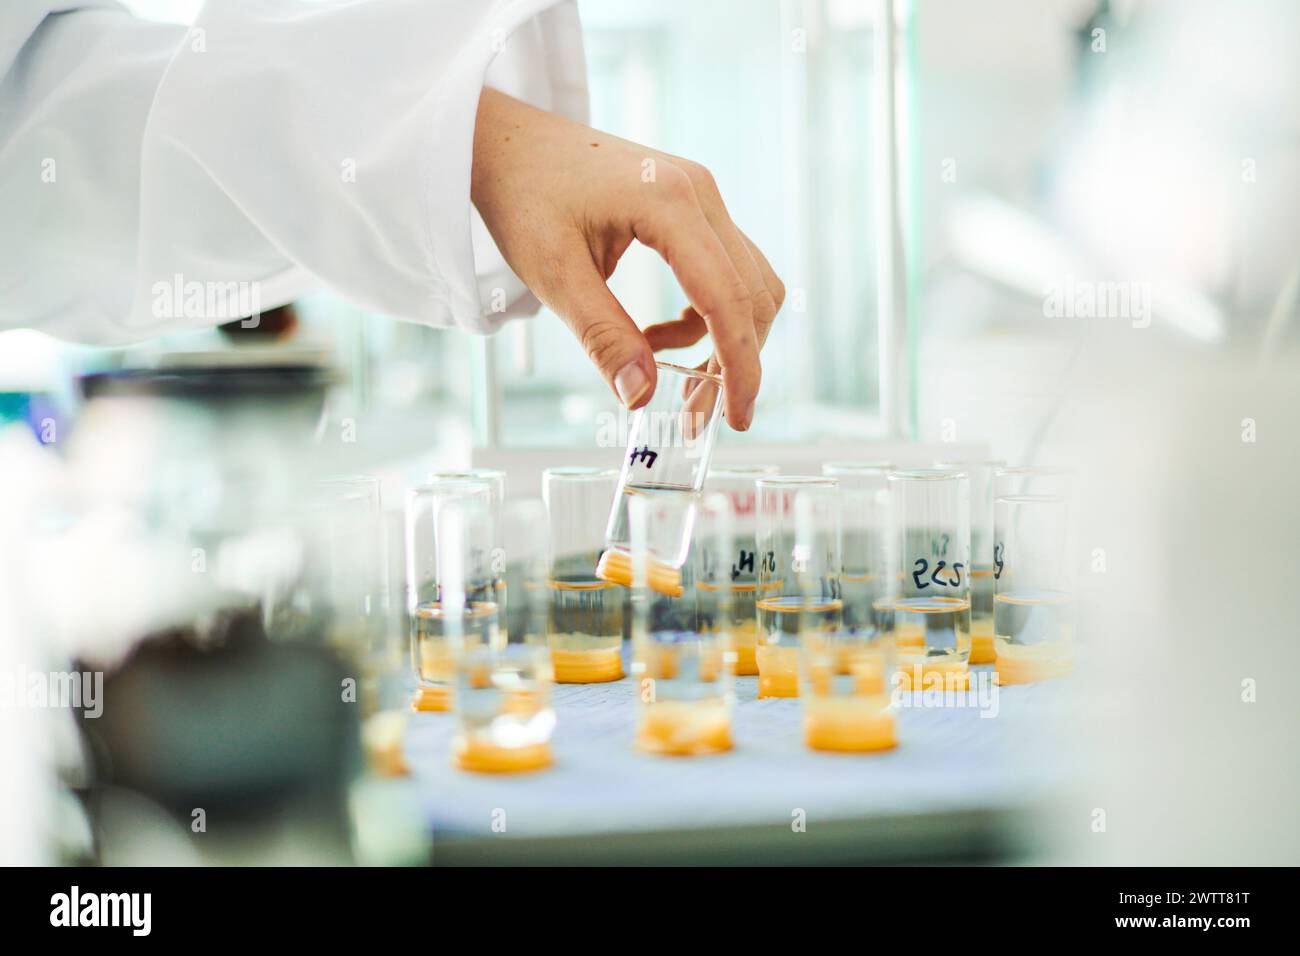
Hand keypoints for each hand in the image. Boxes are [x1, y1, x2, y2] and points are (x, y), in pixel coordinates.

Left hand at [470, 88, 782, 430]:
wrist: (505, 143)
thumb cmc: (522, 195)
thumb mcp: (555, 276)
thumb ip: (604, 337)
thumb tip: (641, 397)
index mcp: (669, 202)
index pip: (728, 299)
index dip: (739, 368)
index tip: (735, 419)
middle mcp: (699, 192)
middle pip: (752, 294)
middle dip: (734, 362)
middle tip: (696, 414)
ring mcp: (700, 194)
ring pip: (748, 283)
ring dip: (725, 339)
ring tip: (674, 376)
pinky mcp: (691, 204)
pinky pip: (725, 269)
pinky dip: (706, 314)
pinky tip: (658, 334)